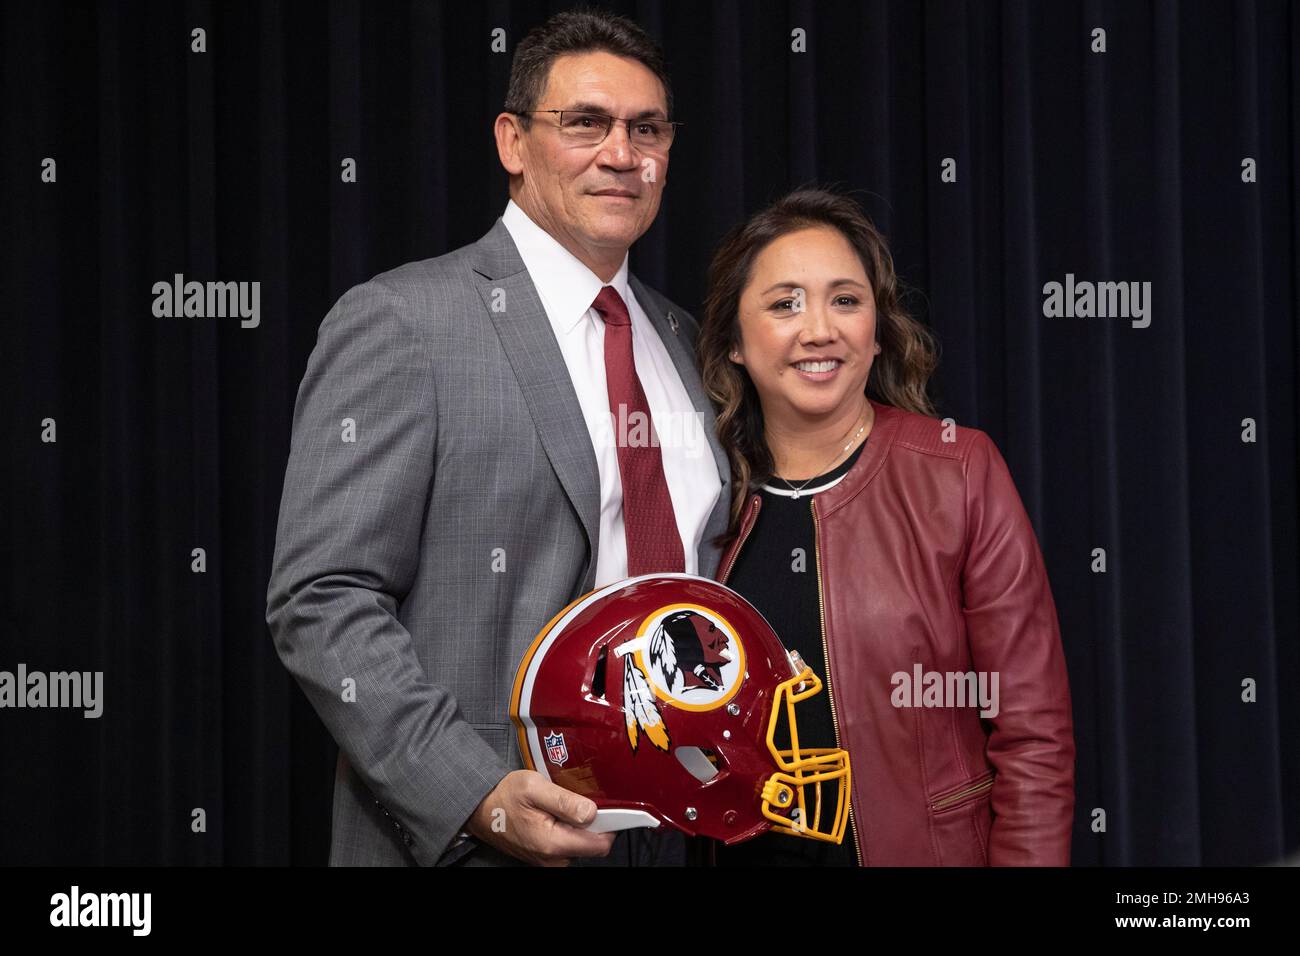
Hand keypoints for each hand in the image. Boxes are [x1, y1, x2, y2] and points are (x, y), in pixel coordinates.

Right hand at [464, 770, 615, 865]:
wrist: (481, 810)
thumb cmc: (505, 797)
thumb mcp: (534, 787)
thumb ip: (565, 801)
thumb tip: (591, 812)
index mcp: (552, 843)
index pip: (600, 844)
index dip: (608, 824)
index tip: (605, 804)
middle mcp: (552, 859)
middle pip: (592, 845)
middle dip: (592, 823)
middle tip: (577, 799)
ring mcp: (549, 860)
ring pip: (580, 844)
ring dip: (578, 826)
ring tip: (562, 805)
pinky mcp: (545, 857)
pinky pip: (568, 845)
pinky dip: (568, 830)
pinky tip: (555, 814)